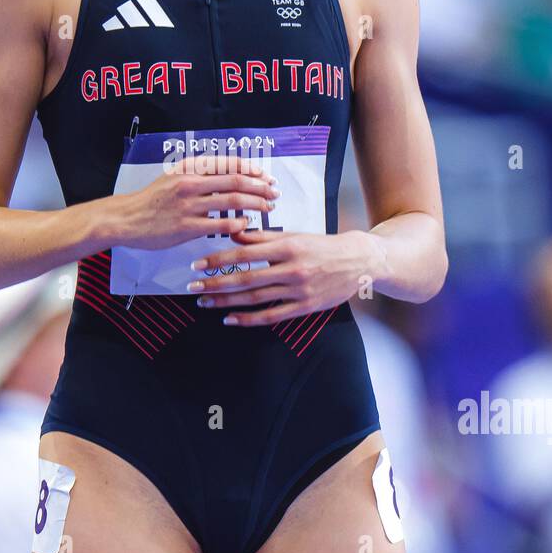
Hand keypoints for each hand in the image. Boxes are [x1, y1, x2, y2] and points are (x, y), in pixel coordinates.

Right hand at [115, 157, 279, 251]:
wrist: (126, 218)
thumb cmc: (152, 200)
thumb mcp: (174, 177)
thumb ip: (199, 174)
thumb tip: (229, 175)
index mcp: (189, 168)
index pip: (229, 164)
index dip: (252, 170)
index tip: (266, 176)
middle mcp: (191, 182)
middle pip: (236, 182)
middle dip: (261, 187)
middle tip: (275, 193)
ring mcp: (188, 205)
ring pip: (233, 202)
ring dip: (255, 205)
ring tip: (267, 208)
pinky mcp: (186, 227)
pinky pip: (220, 225)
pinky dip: (237, 224)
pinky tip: (246, 225)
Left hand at [186, 229, 378, 324]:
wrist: (358, 261)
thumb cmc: (322, 246)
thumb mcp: (293, 236)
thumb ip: (263, 237)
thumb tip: (234, 233)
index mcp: (287, 246)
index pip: (244, 254)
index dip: (218, 260)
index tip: (198, 265)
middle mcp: (291, 269)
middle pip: (245, 279)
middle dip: (215, 284)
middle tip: (193, 287)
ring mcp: (298, 290)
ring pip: (255, 299)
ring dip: (226, 302)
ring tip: (205, 302)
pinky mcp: (304, 307)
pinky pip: (271, 315)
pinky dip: (248, 319)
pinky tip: (230, 319)